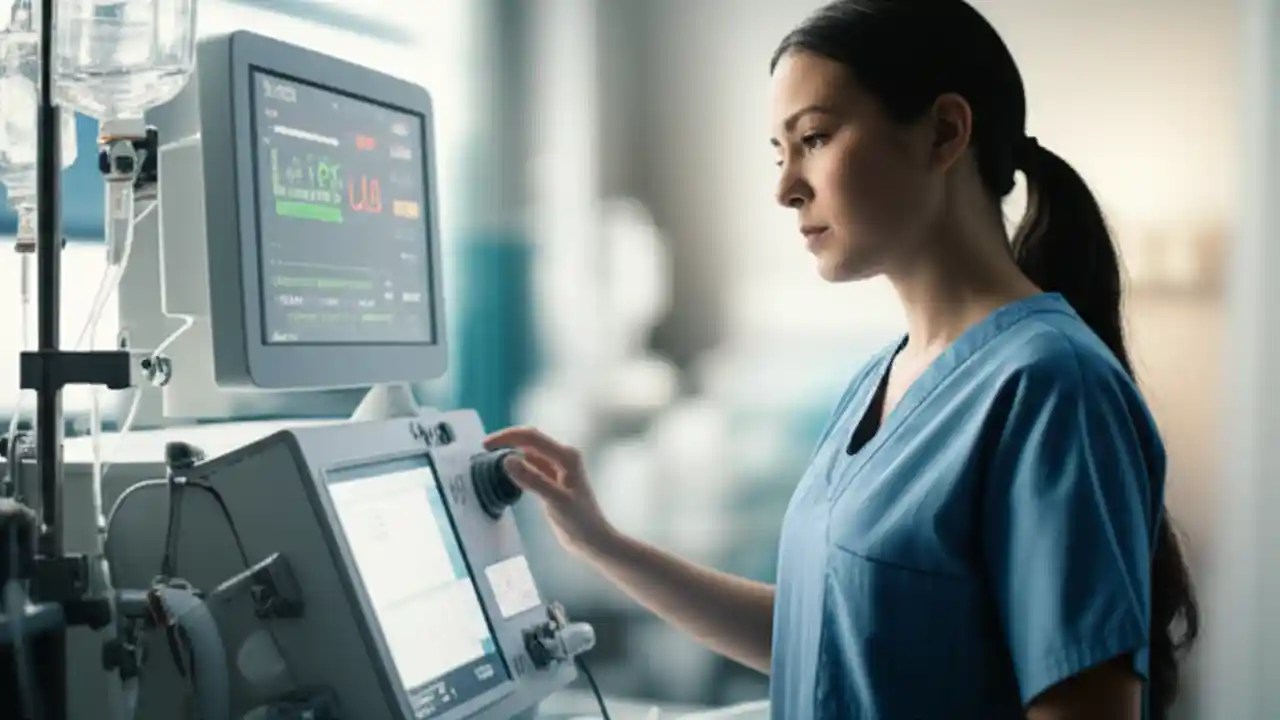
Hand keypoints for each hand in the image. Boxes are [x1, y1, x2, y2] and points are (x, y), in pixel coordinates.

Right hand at [484, 426, 617, 560]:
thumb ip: (533, 480)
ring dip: (511, 453)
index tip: (485, 445)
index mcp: (566, 456)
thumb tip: (507, 460)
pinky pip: (531, 466)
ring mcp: (558, 468)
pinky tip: (505, 474)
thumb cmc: (579, 522)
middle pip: (530, 441)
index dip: (507, 437)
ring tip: (489, 461)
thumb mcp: (555, 501)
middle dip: (507, 442)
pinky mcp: (552, 480)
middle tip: (483, 451)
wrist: (592, 540)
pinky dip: (517, 467)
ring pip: (529, 453)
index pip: (532, 437)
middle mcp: (563, 457)